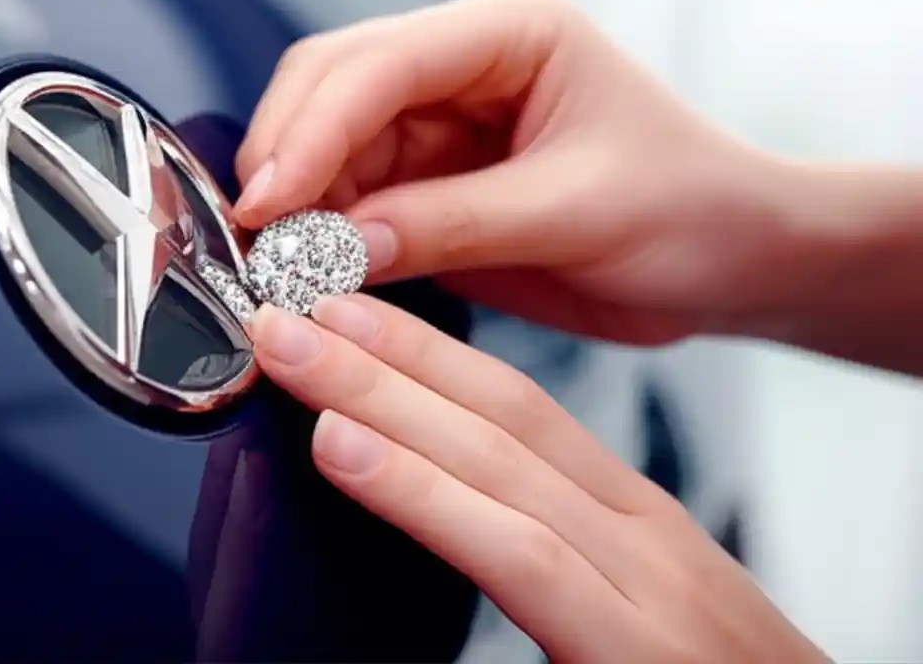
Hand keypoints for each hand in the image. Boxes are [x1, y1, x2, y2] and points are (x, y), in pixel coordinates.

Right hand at [232, 0, 850, 346]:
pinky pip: (352, 197)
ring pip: (329, 145)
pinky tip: (312, 270)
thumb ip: (449, 225)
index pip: (379, 65)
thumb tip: (333, 246)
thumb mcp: (573, 214)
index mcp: (511, 33)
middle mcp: (463, 63)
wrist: (728, 259)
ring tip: (280, 268)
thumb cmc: (688, 211)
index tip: (266, 206)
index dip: (311, 133)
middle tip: (257, 242)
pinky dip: (323, 234)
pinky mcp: (431, 178)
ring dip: (297, 205)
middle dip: (287, 161)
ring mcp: (442, 120)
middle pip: (330, 88)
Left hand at [248, 296, 829, 662]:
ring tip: (292, 348)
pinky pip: (515, 555)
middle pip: (498, 413)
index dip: (426, 355)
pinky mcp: (636, 650)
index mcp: (637, 524)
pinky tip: (344, 448)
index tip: (346, 312)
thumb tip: (460, 512)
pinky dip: (424, 495)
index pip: (521, 412)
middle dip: (385, 352)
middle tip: (286, 305)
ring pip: (496, 462)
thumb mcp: (634, 608)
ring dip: (380, 394)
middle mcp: (642, 536)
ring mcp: (648, 587)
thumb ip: (552, 554)